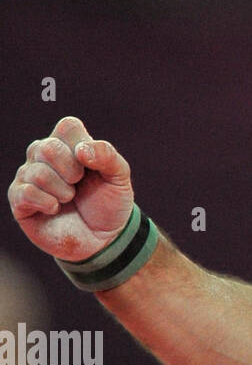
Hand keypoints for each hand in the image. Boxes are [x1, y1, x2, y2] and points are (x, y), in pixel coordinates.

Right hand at [8, 116, 135, 261]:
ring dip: (63, 191)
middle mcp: (43, 155)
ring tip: (69, 198)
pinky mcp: (19, 200)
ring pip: (38, 173)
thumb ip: (108, 156)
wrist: (102, 238)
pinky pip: (26, 193)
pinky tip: (55, 208)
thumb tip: (82, 150)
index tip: (92, 164)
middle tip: (79, 183)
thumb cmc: (109, 202)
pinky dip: (48, 203)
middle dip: (72, 170)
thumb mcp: (119, 177)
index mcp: (68, 144)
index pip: (68, 126)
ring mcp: (28, 177)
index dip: (82, 145)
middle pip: (48, 148)